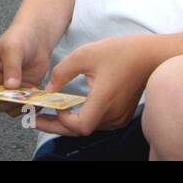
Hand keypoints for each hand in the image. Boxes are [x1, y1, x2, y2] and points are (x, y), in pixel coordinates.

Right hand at [0, 24, 52, 114]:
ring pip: (11, 108)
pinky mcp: (22, 93)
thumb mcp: (13, 49)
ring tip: (34, 100)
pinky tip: (40, 100)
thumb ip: (11, 67)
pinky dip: (32, 106)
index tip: (10, 96)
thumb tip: (10, 86)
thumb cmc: (19, 38)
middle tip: (25, 99)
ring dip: (22, 107)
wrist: (36, 38)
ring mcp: (8, 90)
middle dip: (10, 104)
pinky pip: (24, 105)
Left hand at [34, 35, 160, 136]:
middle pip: (80, 130)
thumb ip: (63, 72)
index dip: (63, 120)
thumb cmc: (119, 52)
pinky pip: (97, 122)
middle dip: (55, 126)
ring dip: (68, 122)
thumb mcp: (85, 54)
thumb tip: (49, 89)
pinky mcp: (122, 116)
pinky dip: (81, 118)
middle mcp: (113, 114)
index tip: (52, 106)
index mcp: (104, 101)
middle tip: (34, 120)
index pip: (80, 126)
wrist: (149, 56)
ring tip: (47, 113)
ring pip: (88, 127)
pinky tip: (68, 109)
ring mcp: (119, 117)